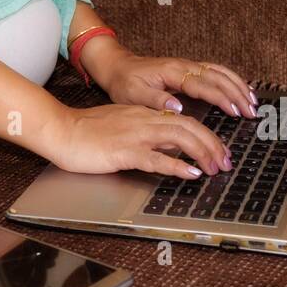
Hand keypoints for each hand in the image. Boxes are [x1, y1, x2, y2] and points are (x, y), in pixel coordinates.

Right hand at [41, 103, 232, 177]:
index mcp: (144, 114)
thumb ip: (145, 133)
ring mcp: (135, 134)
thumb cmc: (86, 132)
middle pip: (189, 126)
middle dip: (212, 144)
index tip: (219, 150)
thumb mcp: (122, 126)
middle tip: (225, 162)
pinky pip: (156, 158)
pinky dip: (178, 166)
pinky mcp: (124, 151)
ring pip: (180, 137)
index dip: (206, 135)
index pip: (184, 119)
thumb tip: (168, 146)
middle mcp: (144, 120)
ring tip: (215, 168)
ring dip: (203, 152)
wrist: (61, 130)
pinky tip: (191, 173)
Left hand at [90, 49, 256, 118]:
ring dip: (238, 85)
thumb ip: (156, 100)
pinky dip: (231, 79)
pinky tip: (241, 89)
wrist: (117, 66)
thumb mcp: (133, 95)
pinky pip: (215, 70)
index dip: (221, 98)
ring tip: (253, 101)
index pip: (203, 85)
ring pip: (220, 72)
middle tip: (252, 111)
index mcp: (172, 73)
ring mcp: (188, 65)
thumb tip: (178, 107)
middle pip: (217, 77)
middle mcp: (184, 66)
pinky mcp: (188, 68)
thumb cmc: (124, 82)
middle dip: (237, 93)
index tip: (235, 111)